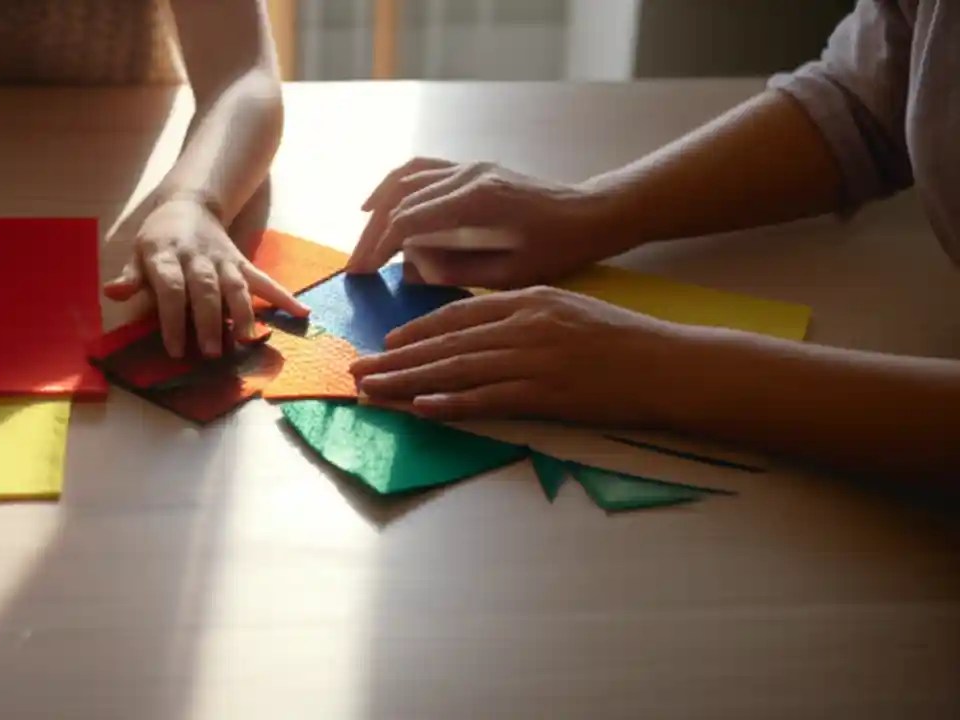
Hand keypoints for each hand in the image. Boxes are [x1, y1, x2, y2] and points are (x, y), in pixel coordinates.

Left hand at [104, 197, 308, 357]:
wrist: (190, 204)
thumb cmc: (160, 237)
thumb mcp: (138, 251)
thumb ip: (131, 277)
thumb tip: (112, 292)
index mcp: (166, 255)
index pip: (170, 288)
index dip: (173, 318)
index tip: (176, 349)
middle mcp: (197, 257)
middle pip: (205, 290)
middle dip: (209, 322)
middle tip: (212, 353)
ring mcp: (223, 260)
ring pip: (235, 286)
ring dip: (243, 314)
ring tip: (247, 341)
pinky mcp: (242, 263)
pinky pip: (264, 280)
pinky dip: (284, 296)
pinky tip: (302, 313)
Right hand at [348, 158, 627, 286]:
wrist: (590, 214)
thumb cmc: (558, 250)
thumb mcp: (510, 273)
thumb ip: (456, 270)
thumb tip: (409, 271)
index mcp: (476, 202)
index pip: (409, 220)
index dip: (380, 249)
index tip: (362, 275)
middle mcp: (467, 175)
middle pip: (400, 200)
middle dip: (372, 235)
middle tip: (355, 268)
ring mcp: (468, 167)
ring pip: (406, 180)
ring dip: (378, 210)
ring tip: (363, 241)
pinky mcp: (472, 168)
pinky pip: (421, 170)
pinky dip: (395, 186)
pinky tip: (378, 204)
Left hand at [350, 286, 696, 425]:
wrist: (668, 364)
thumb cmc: (622, 339)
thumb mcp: (568, 307)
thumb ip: (523, 313)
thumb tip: (480, 328)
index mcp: (527, 299)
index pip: (458, 313)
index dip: (418, 330)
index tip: (388, 343)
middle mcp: (523, 325)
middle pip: (446, 344)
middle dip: (396, 359)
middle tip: (357, 370)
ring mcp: (533, 360)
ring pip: (456, 371)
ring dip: (409, 383)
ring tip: (373, 392)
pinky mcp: (545, 395)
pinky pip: (488, 400)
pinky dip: (452, 405)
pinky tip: (421, 410)